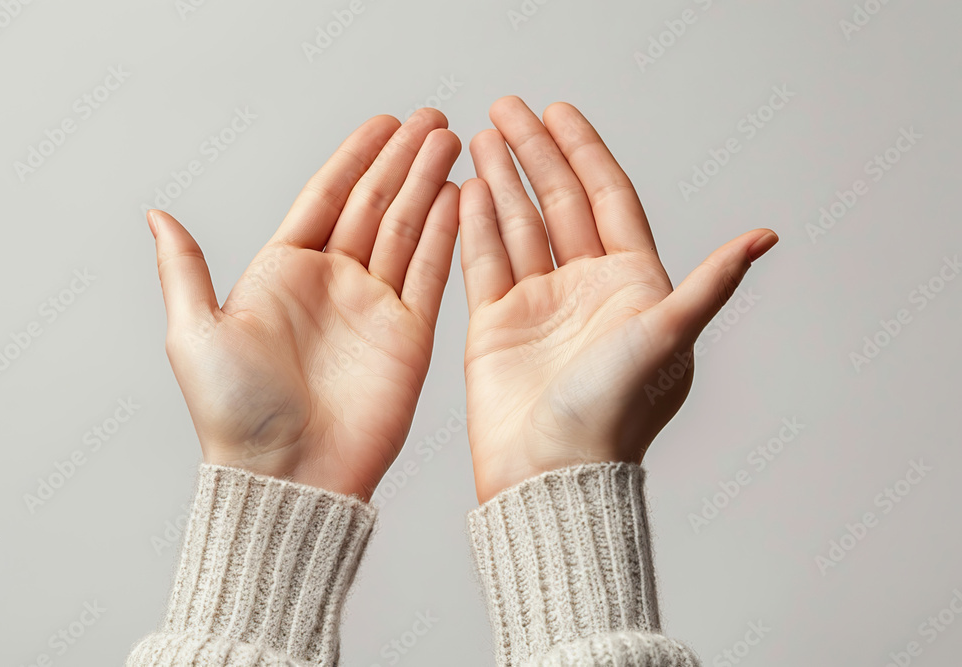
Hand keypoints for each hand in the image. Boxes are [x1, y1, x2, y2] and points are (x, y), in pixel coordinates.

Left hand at [147, 109, 461, 499]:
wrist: (287, 477)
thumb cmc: (236, 415)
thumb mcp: (195, 332)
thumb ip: (185, 269)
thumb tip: (157, 216)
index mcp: (284, 275)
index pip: (328, 198)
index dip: (358, 157)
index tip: (385, 123)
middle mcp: (333, 284)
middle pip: (376, 204)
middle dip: (404, 160)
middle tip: (433, 121)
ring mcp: (375, 308)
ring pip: (409, 229)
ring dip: (431, 185)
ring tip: (452, 144)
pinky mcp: (410, 337)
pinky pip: (434, 273)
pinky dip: (449, 235)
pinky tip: (461, 198)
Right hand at [459, 97, 777, 502]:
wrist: (552, 473)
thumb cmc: (614, 414)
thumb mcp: (668, 336)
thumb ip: (710, 283)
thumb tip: (764, 236)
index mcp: (632, 286)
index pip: (608, 200)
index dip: (584, 152)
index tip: (559, 112)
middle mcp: (586, 288)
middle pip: (559, 203)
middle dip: (534, 153)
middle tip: (508, 107)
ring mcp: (539, 305)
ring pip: (518, 226)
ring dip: (501, 180)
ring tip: (480, 137)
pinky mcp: (497, 325)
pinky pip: (483, 262)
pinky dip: (474, 225)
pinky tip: (466, 190)